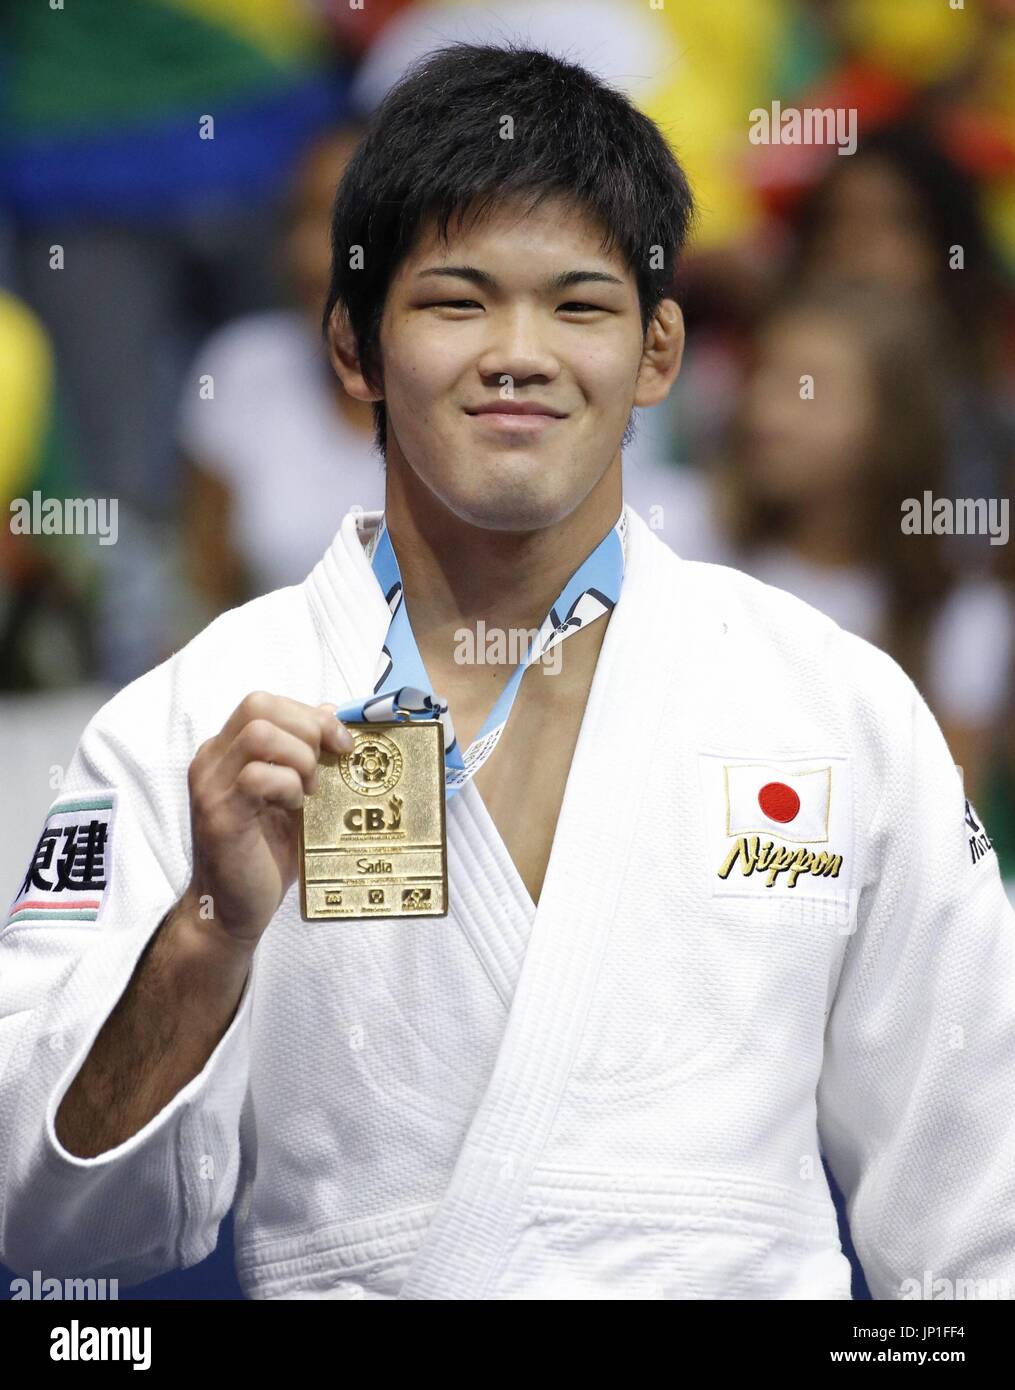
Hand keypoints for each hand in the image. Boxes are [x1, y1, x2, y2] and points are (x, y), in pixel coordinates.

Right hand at [181, 692, 352, 946]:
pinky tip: (296, 809)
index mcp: (226, 751)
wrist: (232, 909)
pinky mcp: (220, 813)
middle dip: (308, 729)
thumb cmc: (265, 854)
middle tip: (326, 767)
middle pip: (259, 705)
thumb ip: (305, 755)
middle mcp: (211, 760)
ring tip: (309, 790)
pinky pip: (257, 777)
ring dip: (299, 757)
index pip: (263, 702)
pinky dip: (288, 786)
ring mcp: (210, 785)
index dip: (308, 714)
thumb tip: (329, 712)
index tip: (339, 743)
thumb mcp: (293, 797)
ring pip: (258, 734)